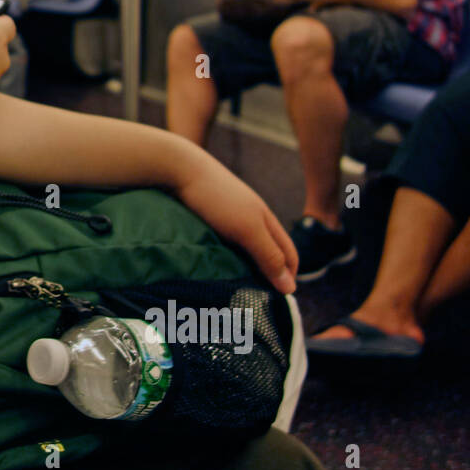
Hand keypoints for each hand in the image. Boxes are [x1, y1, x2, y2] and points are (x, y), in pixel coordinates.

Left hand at [174, 155, 298, 294]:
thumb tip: (291, 288)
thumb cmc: (216, 198)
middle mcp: (250, 217)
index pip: (288, 253)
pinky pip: (223, 242)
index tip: (281, 302)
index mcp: (266, 219)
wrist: (178, 168)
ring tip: (237, 290)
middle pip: (268, 251)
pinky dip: (226, 258)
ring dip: (246, 267)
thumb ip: (269, 256)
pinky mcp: (208, 216)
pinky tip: (216, 267)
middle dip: (270, 274)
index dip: (289, 276)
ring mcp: (228, 215)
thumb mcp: (247, 230)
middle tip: (260, 301)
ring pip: (245, 247)